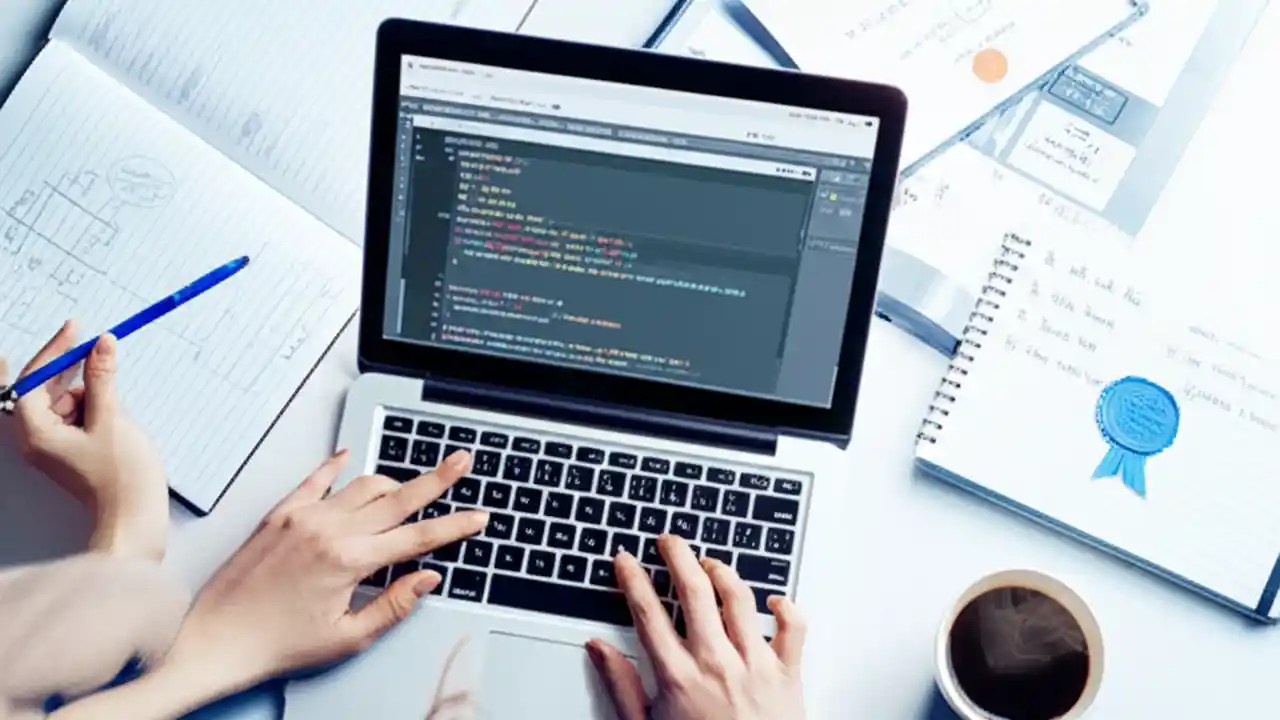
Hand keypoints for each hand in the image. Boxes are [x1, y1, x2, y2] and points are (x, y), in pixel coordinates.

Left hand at [5, 320, 167, 560]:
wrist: (134, 520)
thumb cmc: (120, 479)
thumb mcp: (112, 419)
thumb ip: (102, 378)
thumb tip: (101, 345)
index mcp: (37, 434)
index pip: (32, 380)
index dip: (53, 351)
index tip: (76, 329)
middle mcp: (38, 440)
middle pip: (44, 389)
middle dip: (69, 369)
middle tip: (96, 347)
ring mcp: (54, 447)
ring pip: (63, 401)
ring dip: (86, 390)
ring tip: (113, 397)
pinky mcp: (71, 451)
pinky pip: (75, 417)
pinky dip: (92, 406)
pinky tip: (113, 411)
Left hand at [158, 450, 488, 698]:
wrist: (214, 639)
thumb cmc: (274, 644)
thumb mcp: (346, 637)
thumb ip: (394, 604)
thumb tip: (426, 578)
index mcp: (349, 561)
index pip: (418, 537)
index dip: (454, 527)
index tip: (477, 518)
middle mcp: (328, 529)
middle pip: (398, 496)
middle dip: (436, 479)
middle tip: (461, 462)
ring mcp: (302, 516)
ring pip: (362, 484)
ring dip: (391, 482)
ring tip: (410, 484)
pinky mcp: (278, 513)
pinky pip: (316, 479)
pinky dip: (336, 466)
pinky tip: (347, 457)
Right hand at [587, 535, 806, 719]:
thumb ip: (622, 687)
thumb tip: (599, 650)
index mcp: (678, 677)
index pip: (647, 611)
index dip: (632, 578)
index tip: (625, 560)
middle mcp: (716, 663)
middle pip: (694, 589)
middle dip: (677, 555)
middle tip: (668, 541)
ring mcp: (755, 666)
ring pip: (738, 597)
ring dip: (721, 569)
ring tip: (708, 560)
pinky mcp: (789, 674)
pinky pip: (793, 627)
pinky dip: (784, 607)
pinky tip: (771, 599)